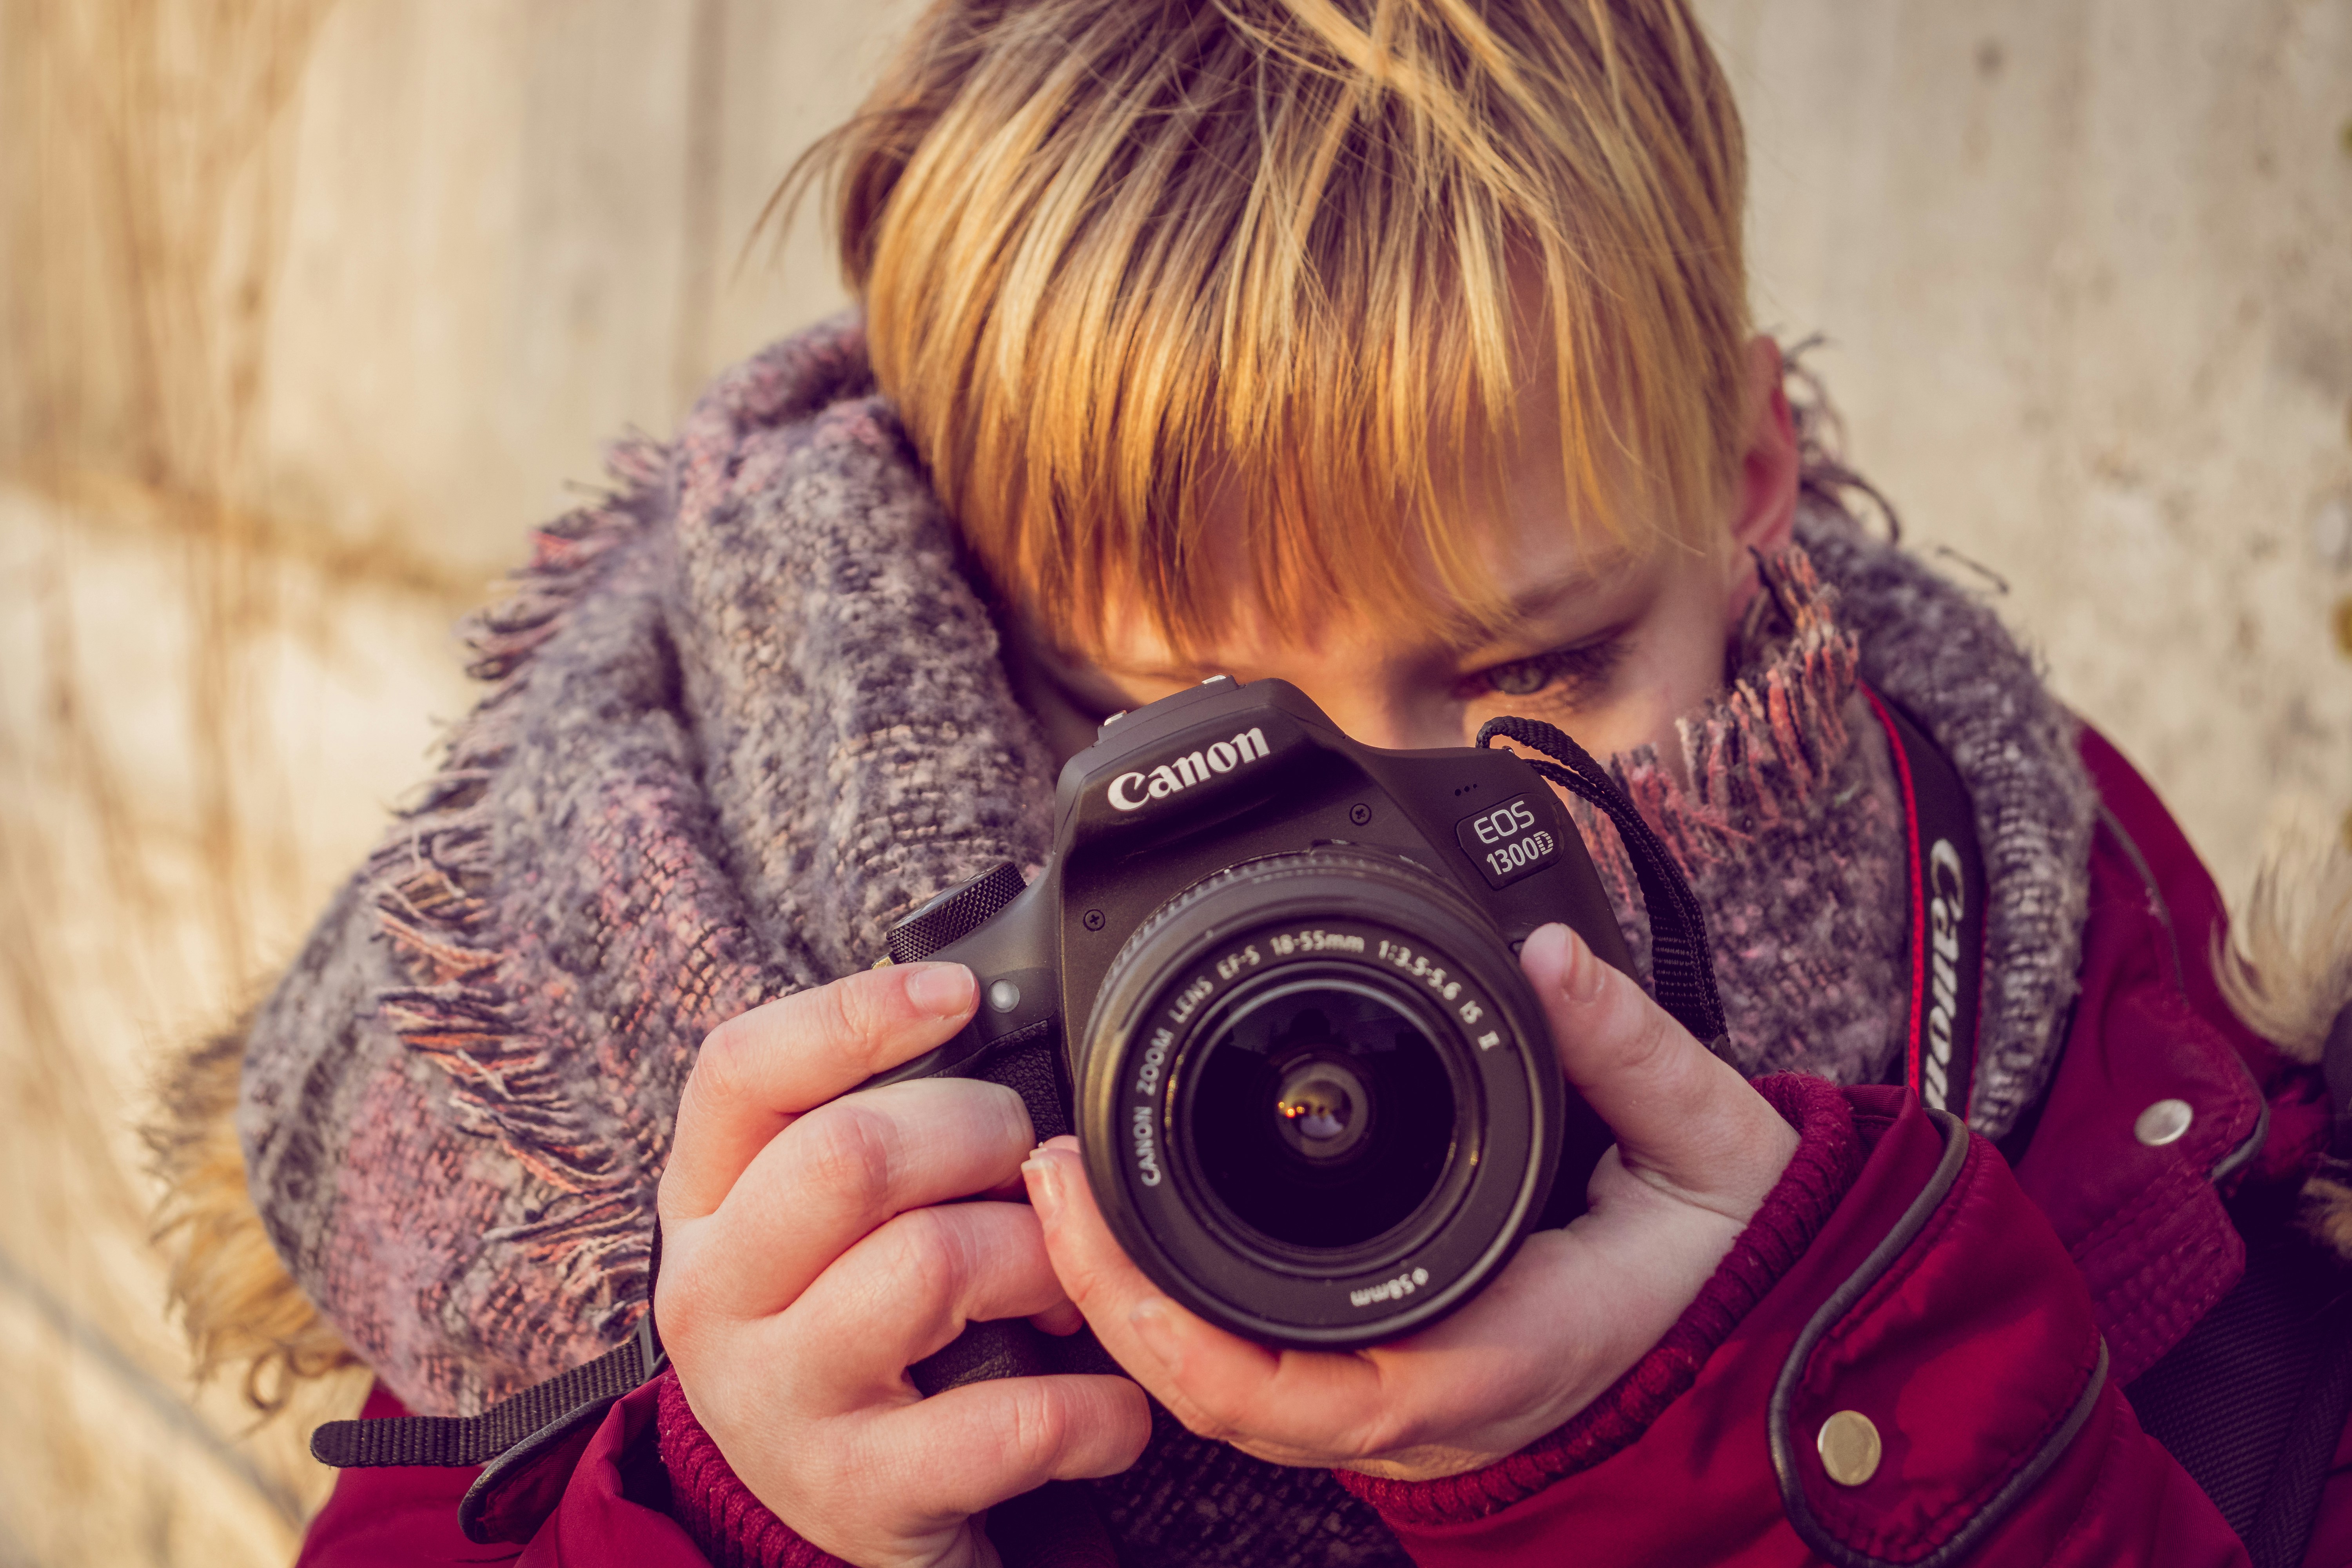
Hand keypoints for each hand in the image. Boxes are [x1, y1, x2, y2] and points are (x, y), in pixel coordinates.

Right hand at [657, 964, 1151, 1567]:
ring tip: (1068, 1288)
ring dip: (1040, 1262)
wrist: (837, 1520)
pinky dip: (1092, 1407)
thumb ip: (871, 1123)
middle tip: (1033, 1166)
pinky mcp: (856, 1494)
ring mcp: (777, 1401)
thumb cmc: (852, 1331)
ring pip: (930, 1265)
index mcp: (704, 1206)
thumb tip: (983, 1015)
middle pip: (847, 1156)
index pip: (742, 1068)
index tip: (957, 995)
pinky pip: (1006, 1421)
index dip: (855, 1013)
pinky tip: (1110, 1405)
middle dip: (980, 1135)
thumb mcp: (822, 1226)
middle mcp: (717, 1297)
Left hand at [1023, 922, 1797, 1480]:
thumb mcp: (1709, 1146)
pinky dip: (1178, 1315)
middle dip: (1105, 1300)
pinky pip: (1254, 1373)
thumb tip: (1549, 954)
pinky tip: (1139, 1233)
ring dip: (1129, 1306)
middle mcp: (1421, 1407)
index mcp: (1483, 1363)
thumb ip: (1634, 1049)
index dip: (1160, 1318)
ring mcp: (1396, 1405)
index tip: (1087, 1203)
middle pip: (1212, 1396)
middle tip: (1043, 1171)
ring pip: (1220, 1392)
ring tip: (1065, 1190)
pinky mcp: (1385, 1376)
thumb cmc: (1726, 1255)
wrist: (1760, 1332)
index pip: (1280, 1387)